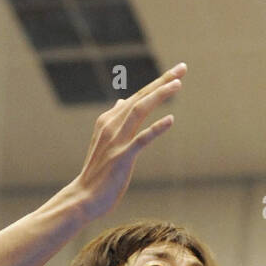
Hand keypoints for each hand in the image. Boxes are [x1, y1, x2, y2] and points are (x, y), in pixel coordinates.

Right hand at [70, 64, 185, 220]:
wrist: (83, 198)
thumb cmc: (98, 173)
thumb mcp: (105, 141)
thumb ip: (114, 121)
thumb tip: (121, 102)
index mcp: (108, 121)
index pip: (136, 97)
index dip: (156, 84)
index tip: (175, 73)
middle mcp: (111, 125)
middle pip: (140, 97)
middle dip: (162, 81)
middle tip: (182, 68)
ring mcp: (116, 140)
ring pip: (139, 110)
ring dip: (159, 95)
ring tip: (178, 84)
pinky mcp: (122, 157)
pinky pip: (142, 139)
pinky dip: (156, 128)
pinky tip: (171, 119)